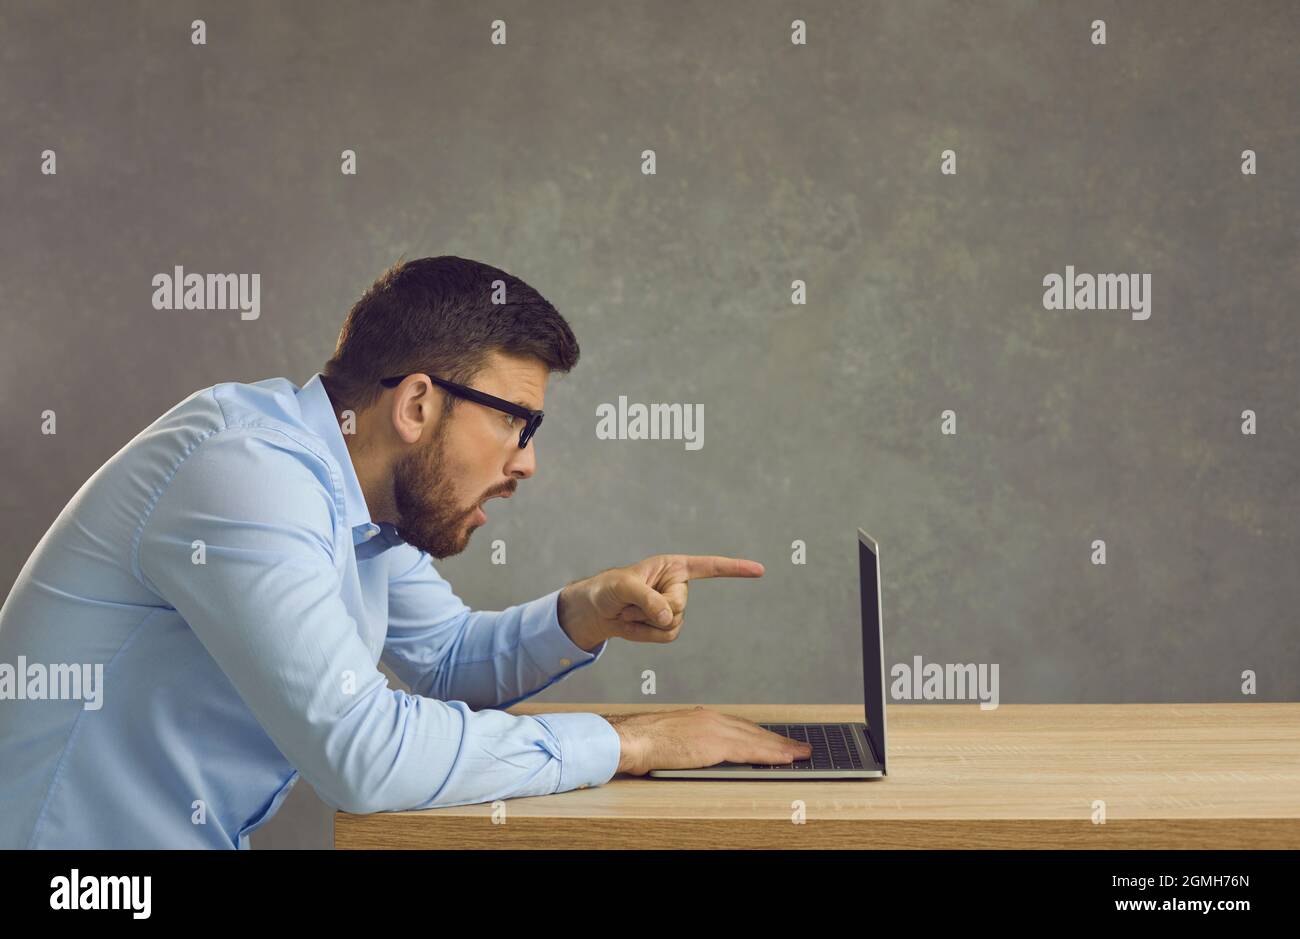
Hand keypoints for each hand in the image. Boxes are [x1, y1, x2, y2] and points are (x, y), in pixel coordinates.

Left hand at [558, 554, 764, 649]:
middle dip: (652, 608)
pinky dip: (645, 635)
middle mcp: (678, 586)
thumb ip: (646, 598)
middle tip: (629, 603)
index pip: (710, 567)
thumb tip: (667, 616)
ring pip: (673, 624)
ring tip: (629, 611)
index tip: (760, 570)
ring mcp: (673, 608)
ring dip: (646, 622)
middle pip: (680, 605)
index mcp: (673, 567)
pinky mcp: (667, 626)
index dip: (735, 568)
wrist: (596, 611)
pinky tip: (631, 624)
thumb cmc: (607, 589)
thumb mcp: (622, 587)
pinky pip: (666, 637)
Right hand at [603, 708, 812, 774]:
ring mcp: (714, 729)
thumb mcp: (669, 739)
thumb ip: (686, 744)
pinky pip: (750, 750)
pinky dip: (771, 754)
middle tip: (798, 746)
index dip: (759, 735)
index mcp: (700, 718)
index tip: (775, 740)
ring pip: (756, 739)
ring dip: (781, 747)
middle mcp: (711, 719)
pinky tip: (784, 759)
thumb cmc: (641, 742)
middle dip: (777, 739)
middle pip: (752, 730)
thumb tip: (693, 755)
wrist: (630, 739)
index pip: (738, 727)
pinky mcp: (714, 743)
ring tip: (799, 753)